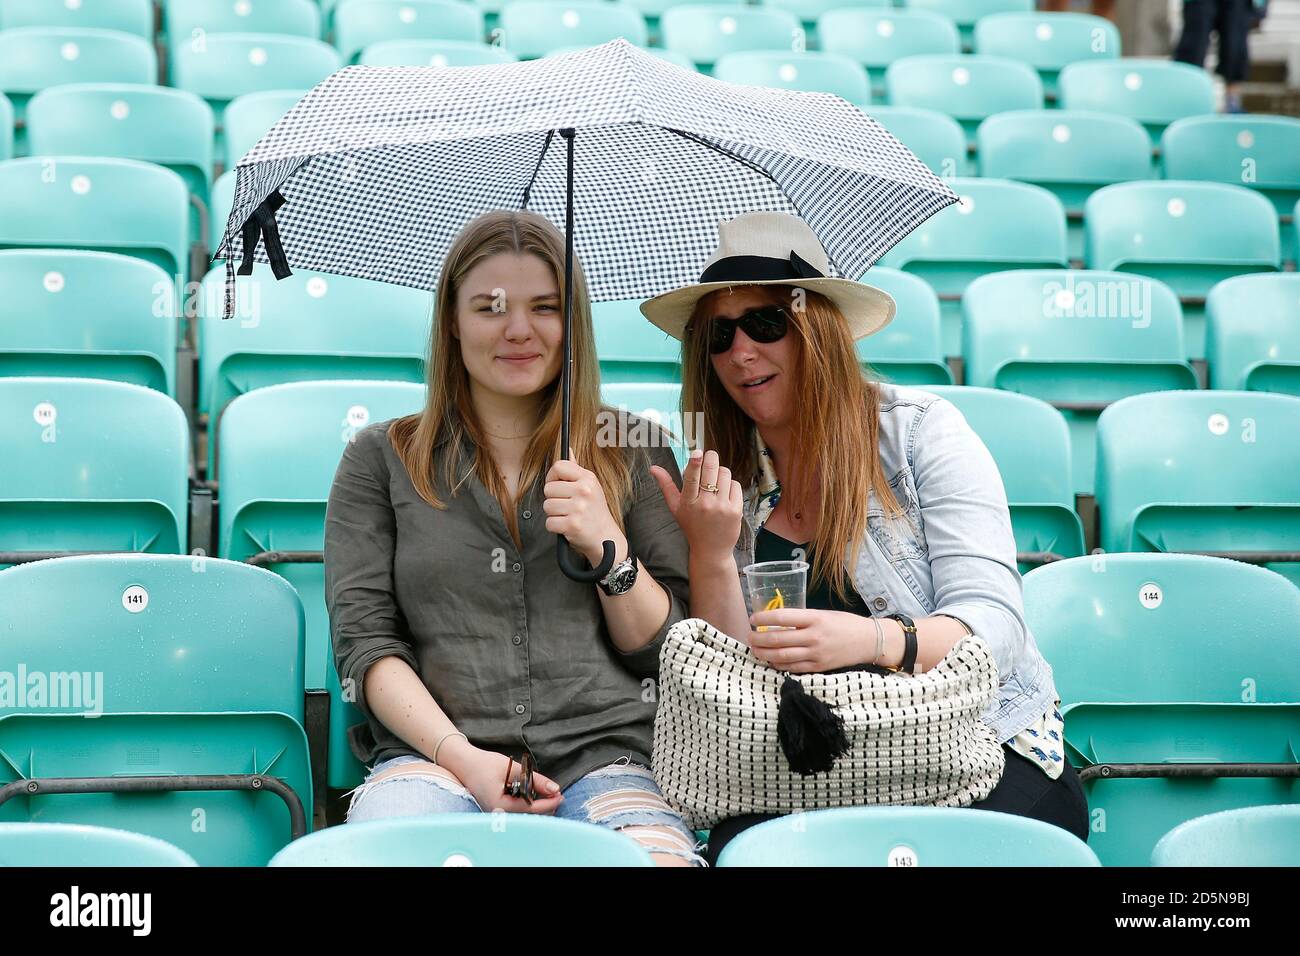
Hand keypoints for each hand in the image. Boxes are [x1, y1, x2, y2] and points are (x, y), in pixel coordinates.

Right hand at [457, 748, 563, 814]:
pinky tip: (536, 797)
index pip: (531, 808)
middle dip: (545, 807)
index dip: (548, 803)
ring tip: (549, 795)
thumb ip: (535, 780)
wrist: (464, 764)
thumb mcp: (514, 768)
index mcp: (500, 805)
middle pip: (529, 816)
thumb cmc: (485, 764)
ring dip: (538, 807)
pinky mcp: (497, 811)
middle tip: (558, 795)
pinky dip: (529, 805)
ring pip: (524, 816)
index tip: (560, 795)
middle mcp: (498, 814)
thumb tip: (555, 788)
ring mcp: (497, 814)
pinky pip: (517, 812)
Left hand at [544, 448, 622, 564]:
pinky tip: (566, 526)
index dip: (552, 476)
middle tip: (566, 505)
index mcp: (588, 478)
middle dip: (553, 499)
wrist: (605, 537)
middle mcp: (584, 491)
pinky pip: (549, 523)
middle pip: (548, 488)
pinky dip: (555, 527)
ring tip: (567, 515)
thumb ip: (576, 470)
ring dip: (553, 514)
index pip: (558, 466)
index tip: (557, 485)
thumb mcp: (590, 486)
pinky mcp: (572, 525)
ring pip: (547, 506)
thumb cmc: (594, 511)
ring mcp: (578, 508)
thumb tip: (568, 449)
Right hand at [650, 449, 742, 560]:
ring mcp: (722, 507)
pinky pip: (735, 485)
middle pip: (711, 469)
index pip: (691, 478)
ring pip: (725, 474)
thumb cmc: (691, 526)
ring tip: (715, 480)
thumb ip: (666, 485)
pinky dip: (730, 484)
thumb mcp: (675, 508)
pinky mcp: (736, 510)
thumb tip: (653, 467)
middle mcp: (705, 504)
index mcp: (688, 502)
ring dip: (720, 472)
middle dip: (711, 458)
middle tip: (709, 457)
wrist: (711, 550)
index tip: (697, 452)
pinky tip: (724, 493)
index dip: (695, 463)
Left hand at [747, 608, 883, 673]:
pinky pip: (793, 668)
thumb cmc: (844, 624)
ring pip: (782, 655)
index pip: (782, 617)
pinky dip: (778, 664)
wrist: (868, 641)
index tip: (753, 618)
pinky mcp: (819, 667)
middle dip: (758, 638)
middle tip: (749, 636)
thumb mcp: (823, 614)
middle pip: (777, 639)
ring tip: (755, 649)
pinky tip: (770, 660)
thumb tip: (775, 622)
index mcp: (815, 618)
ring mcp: (816, 654)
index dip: (763, 618)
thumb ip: (802, 618)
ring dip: (764, 653)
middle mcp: (814, 636)